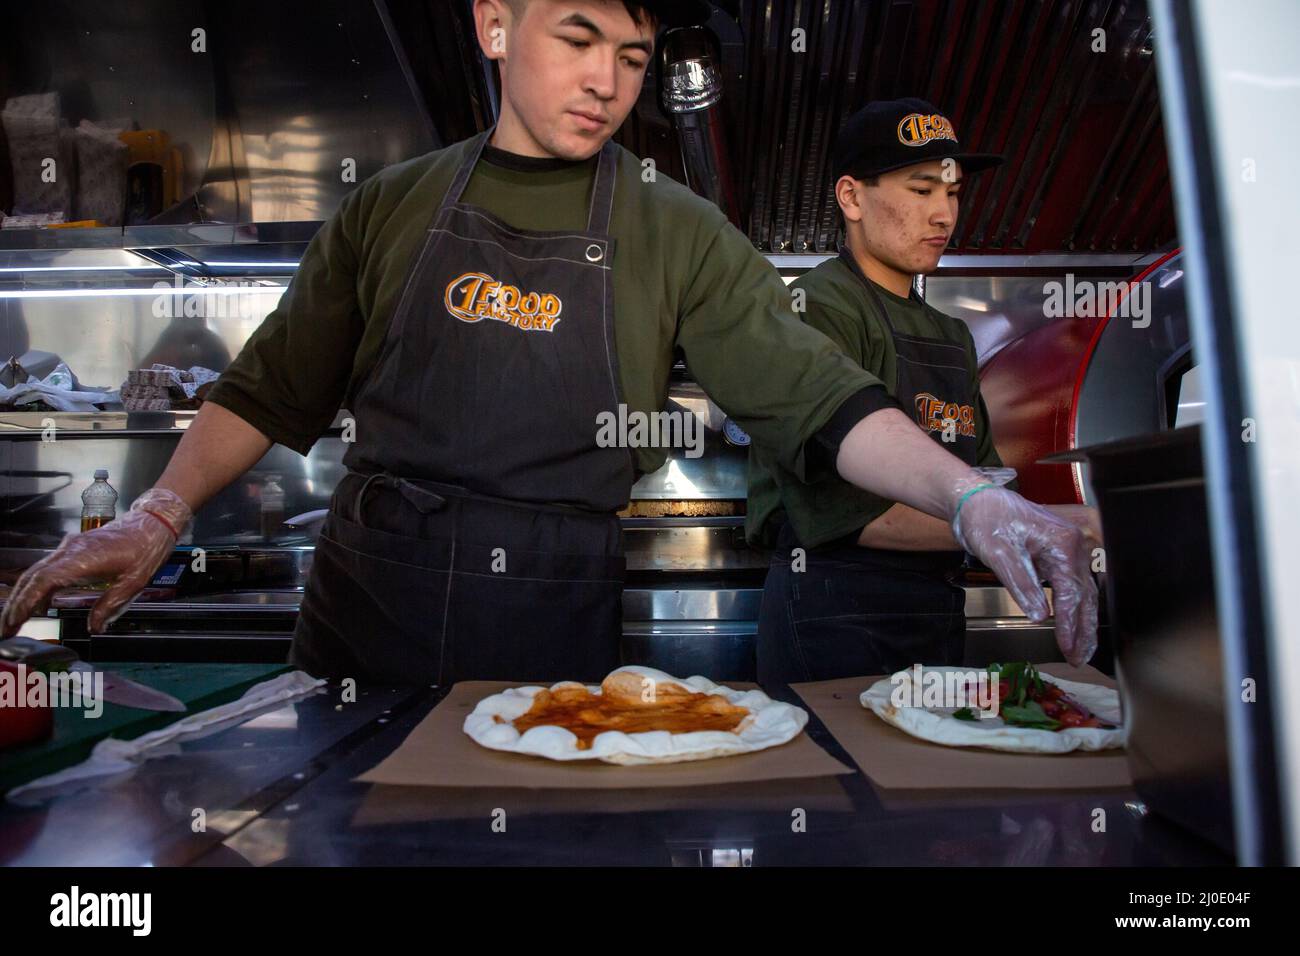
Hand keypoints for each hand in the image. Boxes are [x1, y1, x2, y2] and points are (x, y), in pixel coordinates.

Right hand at [1, 488, 191, 635]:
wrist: (154, 521)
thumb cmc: (147, 547)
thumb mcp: (135, 581)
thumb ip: (111, 605)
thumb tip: (94, 627)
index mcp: (83, 558)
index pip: (43, 581)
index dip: (26, 602)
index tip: (15, 621)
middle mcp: (70, 550)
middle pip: (32, 577)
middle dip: (16, 604)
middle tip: (6, 629)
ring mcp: (70, 548)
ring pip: (37, 572)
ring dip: (23, 596)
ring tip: (15, 620)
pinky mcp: (74, 549)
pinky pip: (48, 568)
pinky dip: (38, 587)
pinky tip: (39, 605)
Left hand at [951, 480, 1098, 666]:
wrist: (976, 500)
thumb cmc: (986, 518)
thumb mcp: (999, 553)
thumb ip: (1021, 583)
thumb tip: (1040, 615)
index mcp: (1063, 543)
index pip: (1071, 592)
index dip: (1070, 623)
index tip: (1068, 647)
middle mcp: (1073, 546)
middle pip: (1085, 595)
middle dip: (1083, 629)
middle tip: (1079, 658)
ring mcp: (1067, 550)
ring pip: (1082, 593)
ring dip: (1081, 622)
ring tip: (1080, 650)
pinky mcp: (1058, 555)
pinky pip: (1071, 586)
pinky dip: (1073, 608)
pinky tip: (1072, 626)